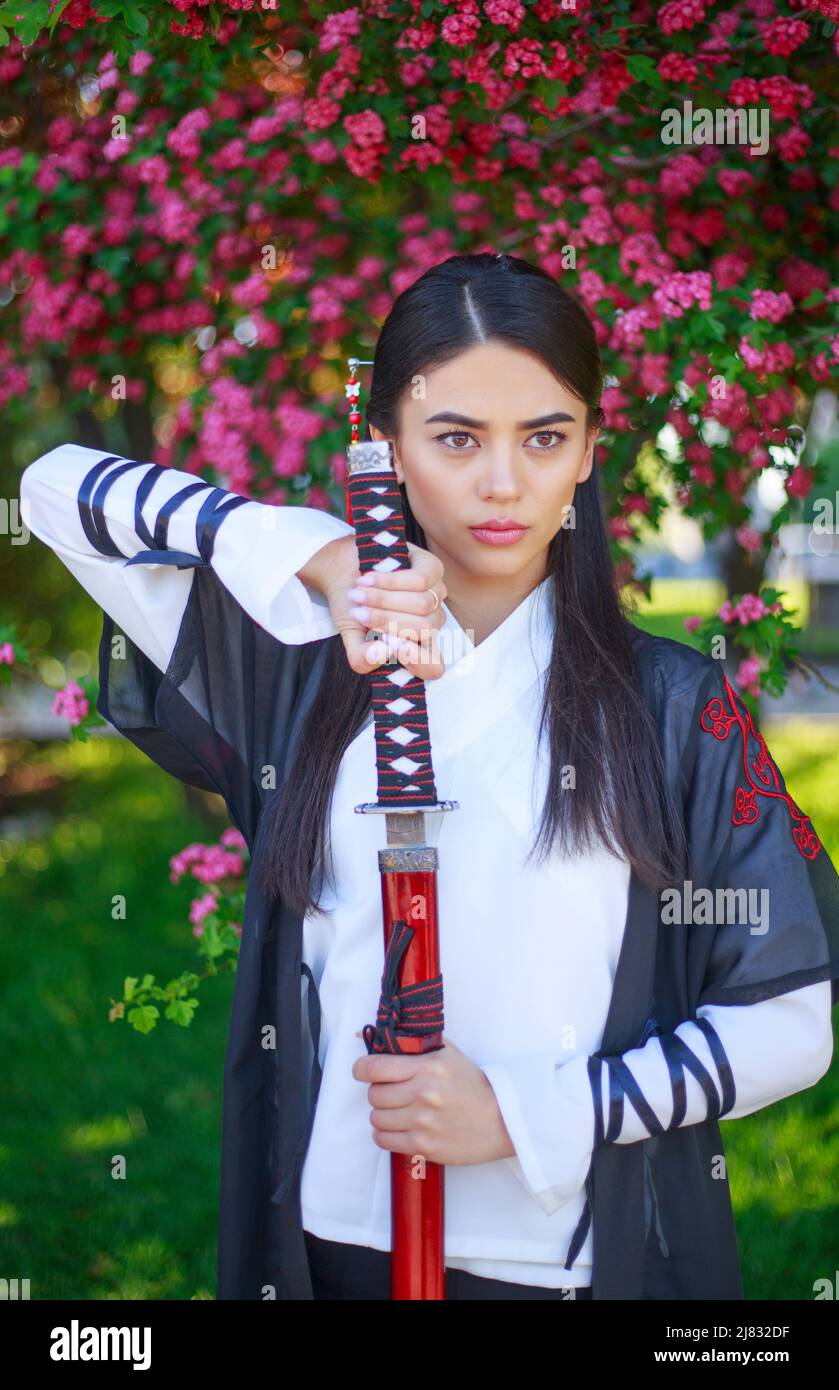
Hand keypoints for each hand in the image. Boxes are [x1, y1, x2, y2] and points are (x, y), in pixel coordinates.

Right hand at [298, 532, 448, 681]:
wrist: (343, 569)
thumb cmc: (353, 606)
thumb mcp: (351, 638)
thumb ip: (362, 657)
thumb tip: (382, 654)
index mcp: (416, 646)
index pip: (433, 667)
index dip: (417, 661)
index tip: (388, 644)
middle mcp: (431, 622)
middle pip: (422, 629)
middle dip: (384, 620)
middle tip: (357, 612)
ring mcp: (435, 595)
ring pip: (421, 604)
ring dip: (383, 600)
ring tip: (358, 594)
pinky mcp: (432, 568)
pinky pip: (420, 580)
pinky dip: (389, 581)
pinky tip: (369, 579)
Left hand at [351, 1035, 516, 1166]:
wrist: (503, 1120)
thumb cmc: (474, 1085)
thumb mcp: (450, 1055)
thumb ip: (419, 1045)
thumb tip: (386, 1036)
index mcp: (428, 1068)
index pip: (375, 1067)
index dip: (362, 1068)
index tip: (362, 1070)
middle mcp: (422, 1094)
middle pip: (374, 1094)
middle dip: (378, 1091)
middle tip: (391, 1092)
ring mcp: (422, 1123)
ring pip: (376, 1118)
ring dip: (383, 1114)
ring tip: (398, 1111)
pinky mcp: (424, 1146)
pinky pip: (384, 1141)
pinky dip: (386, 1135)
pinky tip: (398, 1128)